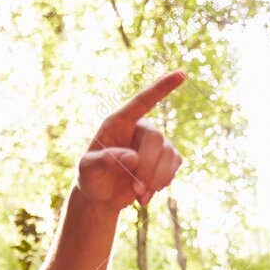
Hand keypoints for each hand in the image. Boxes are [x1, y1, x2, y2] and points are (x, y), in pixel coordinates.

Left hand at [76, 71, 186, 213]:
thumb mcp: (87, 170)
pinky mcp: (165, 160)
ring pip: (170, 153)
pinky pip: (175, 165)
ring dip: (156, 178)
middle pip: (157, 138)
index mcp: (119, 122)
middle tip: (136, 187)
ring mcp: (155, 144)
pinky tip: (146, 194)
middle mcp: (140, 128)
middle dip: (148, 166)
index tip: (182, 74)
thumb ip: (104, 161)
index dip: (162, 87)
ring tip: (139, 194)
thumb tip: (133, 158)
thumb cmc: (91, 177)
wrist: (102, 195)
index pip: (143, 100)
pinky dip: (163, 183)